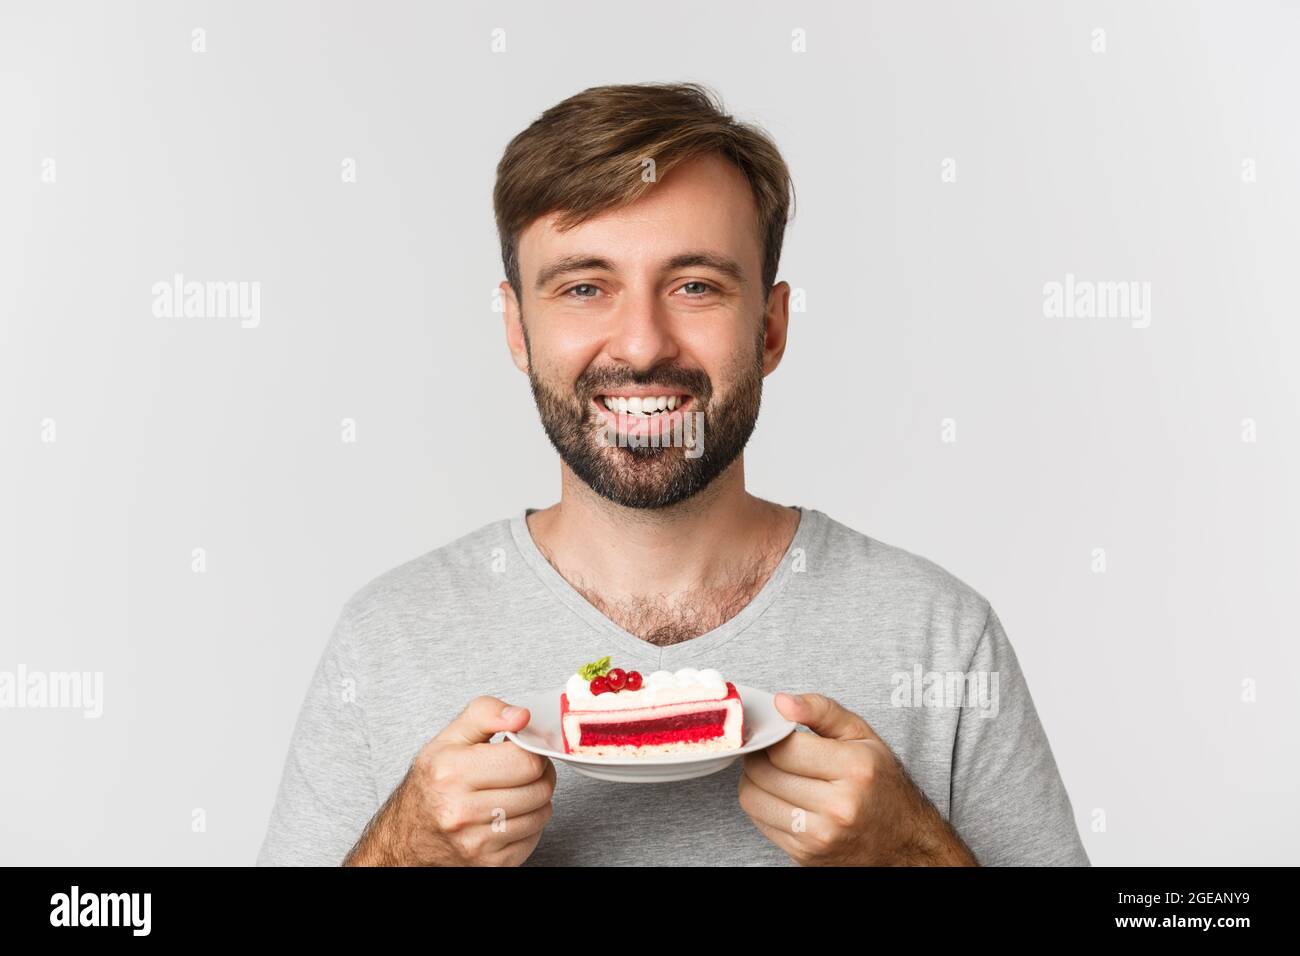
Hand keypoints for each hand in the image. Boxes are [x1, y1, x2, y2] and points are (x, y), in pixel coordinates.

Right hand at [343, 696, 555, 865]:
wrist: (406, 835)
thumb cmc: (432, 783)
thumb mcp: (449, 738)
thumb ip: (486, 713)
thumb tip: (521, 716)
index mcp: (451, 772)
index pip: (526, 762)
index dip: (533, 751)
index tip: (523, 750)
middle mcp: (460, 811)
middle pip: (538, 788)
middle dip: (539, 774)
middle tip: (524, 769)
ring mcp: (475, 842)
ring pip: (541, 814)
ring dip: (537, 799)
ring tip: (516, 789)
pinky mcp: (488, 864)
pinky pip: (533, 838)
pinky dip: (529, 824)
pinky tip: (509, 813)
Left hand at [737, 692, 976, 865]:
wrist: (905, 842)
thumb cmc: (880, 783)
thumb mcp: (862, 734)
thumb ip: (821, 709)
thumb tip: (781, 702)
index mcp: (855, 769)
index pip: (784, 748)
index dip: (772, 736)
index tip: (775, 732)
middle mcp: (838, 807)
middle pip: (763, 772)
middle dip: (759, 755)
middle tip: (770, 749)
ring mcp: (821, 836)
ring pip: (753, 798)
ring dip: (754, 780)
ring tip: (773, 771)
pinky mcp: (806, 856)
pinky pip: (760, 822)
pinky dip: (763, 804)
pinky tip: (781, 795)